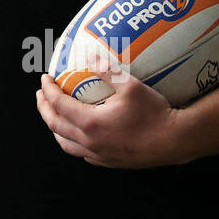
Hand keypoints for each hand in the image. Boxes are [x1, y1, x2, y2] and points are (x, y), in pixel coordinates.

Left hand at [35, 53, 186, 168]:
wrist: (176, 140)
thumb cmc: (155, 112)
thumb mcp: (130, 86)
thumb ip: (107, 71)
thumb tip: (89, 57)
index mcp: (90, 123)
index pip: (58, 105)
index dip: (48, 91)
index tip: (45, 78)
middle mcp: (90, 142)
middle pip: (55, 125)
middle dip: (44, 108)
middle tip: (41, 95)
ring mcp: (100, 155)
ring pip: (66, 144)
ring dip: (56, 128)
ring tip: (53, 116)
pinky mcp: (110, 162)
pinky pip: (83, 154)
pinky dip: (73, 142)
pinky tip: (79, 135)